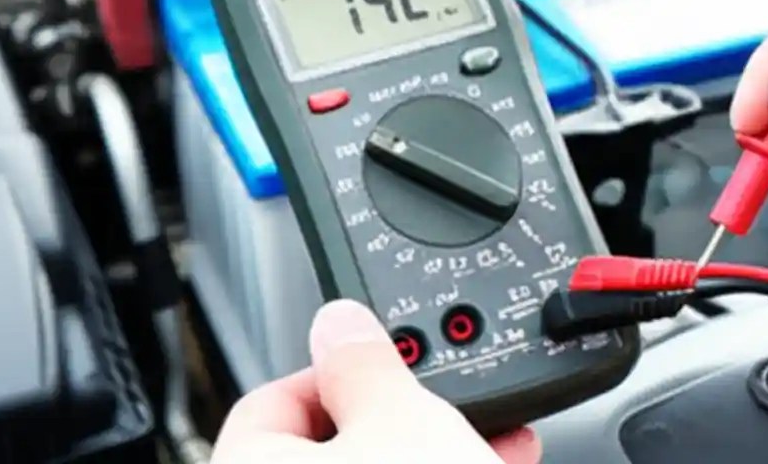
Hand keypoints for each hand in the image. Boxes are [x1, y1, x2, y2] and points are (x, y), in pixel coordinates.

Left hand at [210, 300, 541, 462]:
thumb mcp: (402, 422)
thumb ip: (365, 361)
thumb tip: (340, 319)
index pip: (272, 396)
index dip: (340, 367)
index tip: (388, 358)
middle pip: (334, 438)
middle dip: (404, 412)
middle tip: (450, 396)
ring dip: (435, 447)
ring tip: (494, 432)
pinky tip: (495, 461)